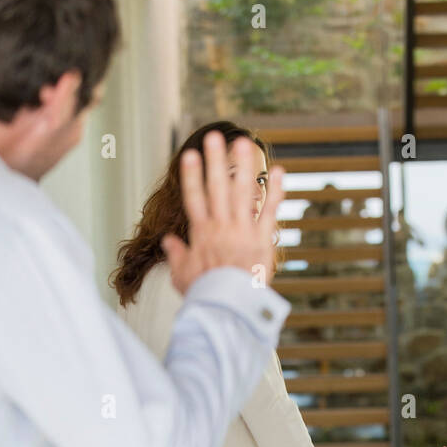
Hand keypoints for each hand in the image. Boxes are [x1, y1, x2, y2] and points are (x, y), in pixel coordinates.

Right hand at [161, 131, 284, 294]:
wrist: (228, 308)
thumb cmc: (205, 295)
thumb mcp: (182, 276)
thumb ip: (176, 255)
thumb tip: (168, 242)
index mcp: (201, 234)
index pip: (194, 198)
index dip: (192, 176)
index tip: (189, 155)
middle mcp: (221, 227)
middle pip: (216, 187)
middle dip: (215, 161)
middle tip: (214, 137)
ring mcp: (242, 231)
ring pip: (242, 192)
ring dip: (242, 166)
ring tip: (244, 142)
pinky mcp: (262, 239)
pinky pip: (270, 210)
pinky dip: (276, 191)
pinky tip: (277, 171)